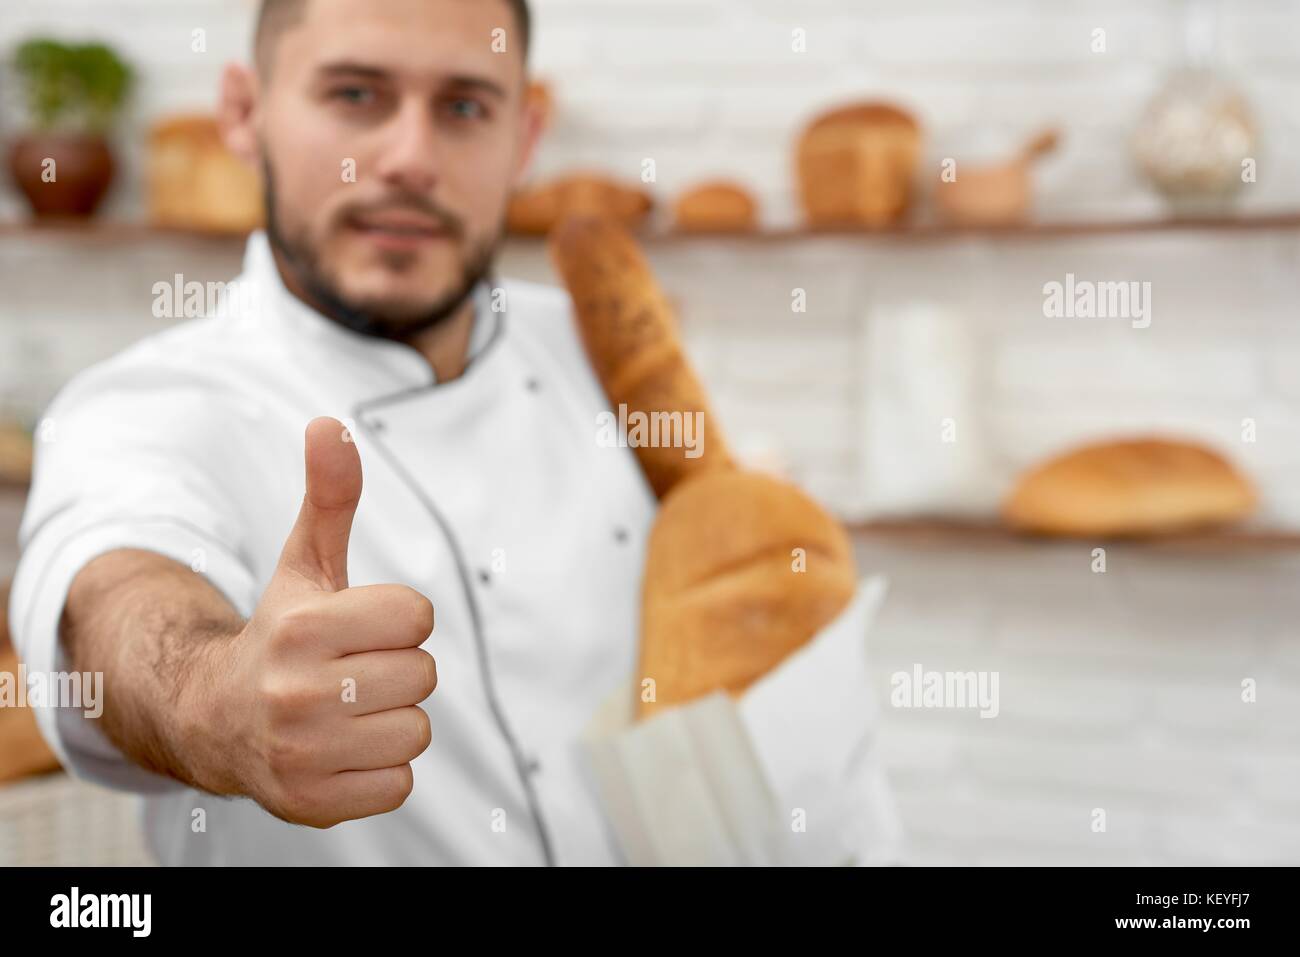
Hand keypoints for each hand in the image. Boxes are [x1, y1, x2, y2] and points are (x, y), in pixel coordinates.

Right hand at [193, 417, 436, 826]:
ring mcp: (303, 753)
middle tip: (347, 672)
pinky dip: (378, 770)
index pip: (418, 618)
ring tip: (343, 711)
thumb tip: (331, 423)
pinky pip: (400, 784)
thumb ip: (330, 496)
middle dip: (393, 670)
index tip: (358, 627)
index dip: (397, 619)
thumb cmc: (281, 634)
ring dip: (389, 721)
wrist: (214, 720)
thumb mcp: (305, 564)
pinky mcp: (312, 803)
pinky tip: (339, 751)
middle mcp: (298, 693)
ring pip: (415, 731)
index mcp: (302, 628)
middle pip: (422, 675)